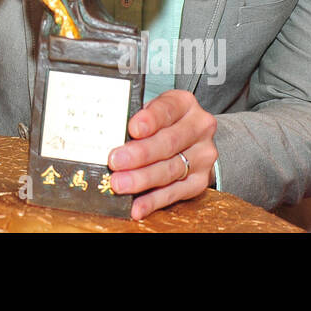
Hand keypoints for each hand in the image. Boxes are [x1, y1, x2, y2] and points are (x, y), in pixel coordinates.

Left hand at [106, 89, 216, 219]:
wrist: (190, 141)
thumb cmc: (161, 123)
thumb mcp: (150, 111)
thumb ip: (135, 121)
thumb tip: (107, 136)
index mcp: (184, 104)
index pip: (167, 109)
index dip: (150, 120)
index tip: (133, 129)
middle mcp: (199, 128)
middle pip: (168, 143)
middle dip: (140, 154)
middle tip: (115, 161)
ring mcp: (202, 156)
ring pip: (170, 170)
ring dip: (142, 179)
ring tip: (120, 184)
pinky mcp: (199, 180)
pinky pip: (175, 193)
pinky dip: (153, 201)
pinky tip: (137, 206)